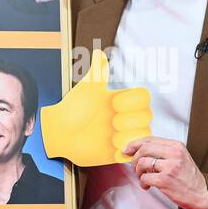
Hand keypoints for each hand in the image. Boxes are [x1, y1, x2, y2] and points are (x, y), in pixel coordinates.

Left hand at [39, 49, 150, 166]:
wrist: (59, 131)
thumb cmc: (72, 107)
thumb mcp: (86, 88)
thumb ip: (97, 71)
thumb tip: (99, 53)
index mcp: (121, 100)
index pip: (143, 97)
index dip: (132, 100)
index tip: (113, 102)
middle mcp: (124, 117)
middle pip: (147, 116)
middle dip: (130, 119)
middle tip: (112, 120)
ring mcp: (122, 134)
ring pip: (144, 135)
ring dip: (128, 136)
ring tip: (111, 136)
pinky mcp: (116, 152)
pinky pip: (132, 155)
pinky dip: (123, 152)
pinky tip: (110, 147)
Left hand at [123, 136, 207, 208]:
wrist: (202, 194)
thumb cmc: (189, 178)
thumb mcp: (180, 158)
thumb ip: (163, 152)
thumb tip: (138, 150)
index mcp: (176, 146)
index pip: (150, 139)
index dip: (135, 144)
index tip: (127, 149)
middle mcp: (173, 154)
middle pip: (143, 149)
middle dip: (134, 158)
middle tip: (135, 167)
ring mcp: (169, 167)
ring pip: (142, 163)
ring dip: (138, 172)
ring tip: (144, 178)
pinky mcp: (164, 180)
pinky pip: (144, 178)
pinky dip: (143, 183)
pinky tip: (148, 186)